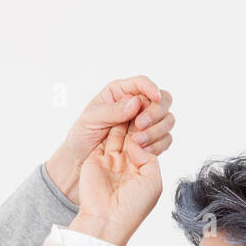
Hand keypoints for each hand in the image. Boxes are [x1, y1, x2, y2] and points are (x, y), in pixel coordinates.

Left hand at [46, 75, 174, 205]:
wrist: (79, 161)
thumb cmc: (81, 136)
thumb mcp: (91, 119)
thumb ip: (113, 110)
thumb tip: (136, 102)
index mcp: (120, 93)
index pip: (142, 83)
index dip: (151, 88)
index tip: (155, 97)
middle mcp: (136, 105)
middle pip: (162, 100)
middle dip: (155, 111)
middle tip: (140, 124)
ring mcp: (145, 123)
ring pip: (167, 119)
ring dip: (157, 129)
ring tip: (138, 141)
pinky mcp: (150, 141)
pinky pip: (165, 139)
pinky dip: (159, 144)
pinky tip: (145, 150)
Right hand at [68, 108, 161, 245]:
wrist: (106, 218)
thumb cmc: (132, 206)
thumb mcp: (153, 180)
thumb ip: (149, 156)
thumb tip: (136, 140)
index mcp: (145, 168)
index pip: (152, 140)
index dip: (155, 127)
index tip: (158, 117)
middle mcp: (130, 160)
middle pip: (138, 132)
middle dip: (143, 119)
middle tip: (144, 109)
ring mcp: (114, 157)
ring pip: (123, 130)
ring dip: (129, 117)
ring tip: (136, 103)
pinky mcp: (99, 155)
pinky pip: (108, 135)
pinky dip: (115, 122)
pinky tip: (122, 110)